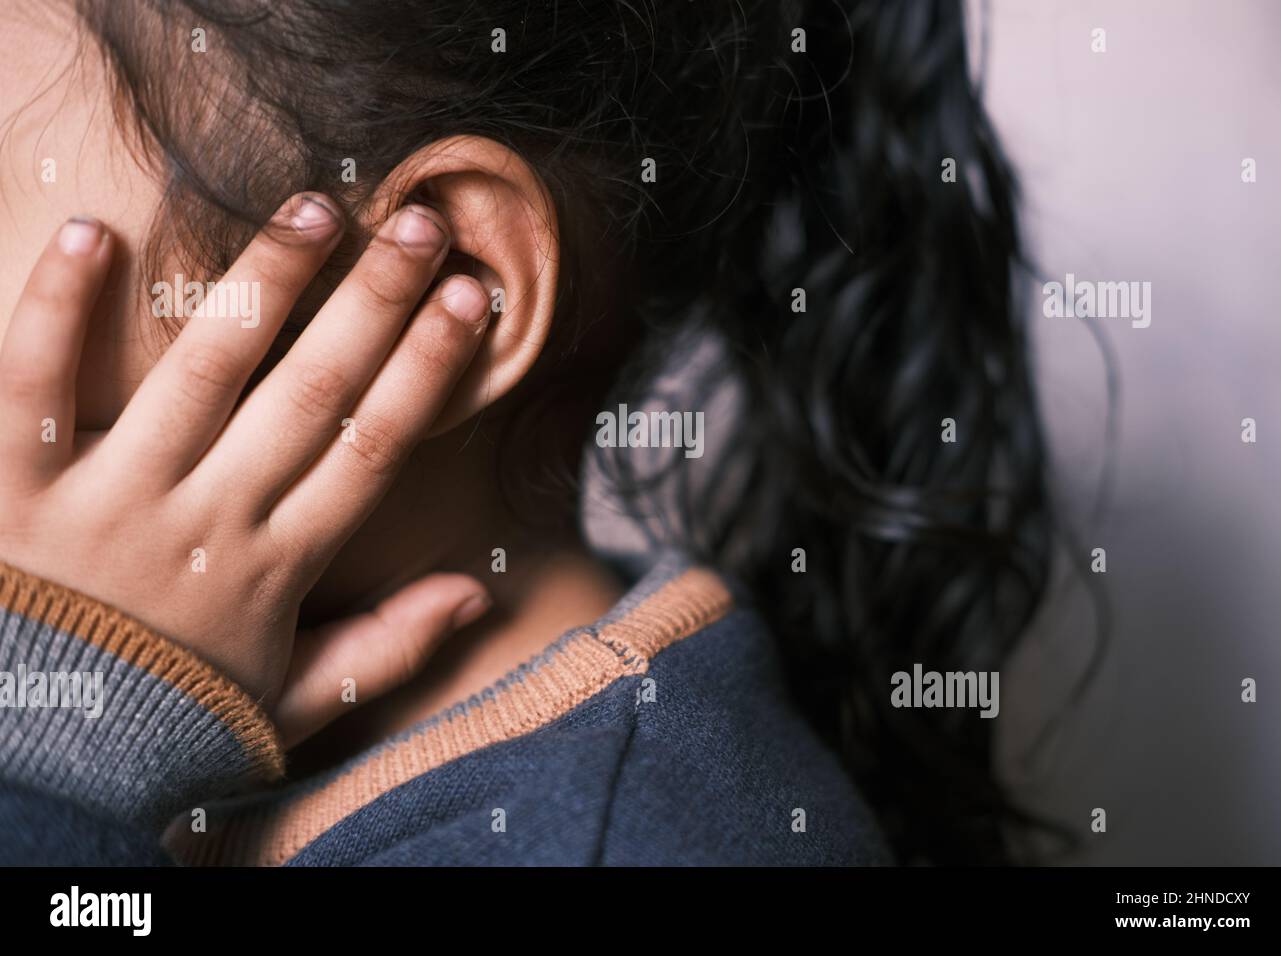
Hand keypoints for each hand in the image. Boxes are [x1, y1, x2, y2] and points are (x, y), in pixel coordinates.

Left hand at [0, 196, 491, 746]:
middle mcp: (208, 520)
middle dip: (374, 300)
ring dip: (263, 282)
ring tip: (315, 207)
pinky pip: (32, 390)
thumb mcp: (295, 703)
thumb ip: (388, 647)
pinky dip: (54, 311)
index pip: (372, 446)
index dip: (428, 367)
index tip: (471, 298)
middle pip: (311, 392)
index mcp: (279, 566)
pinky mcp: (13, 494)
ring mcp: (112, 501)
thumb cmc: (169, 725)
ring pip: (202, 372)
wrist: (36, 774)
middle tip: (422, 223)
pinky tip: (92, 233)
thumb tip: (481, 593)